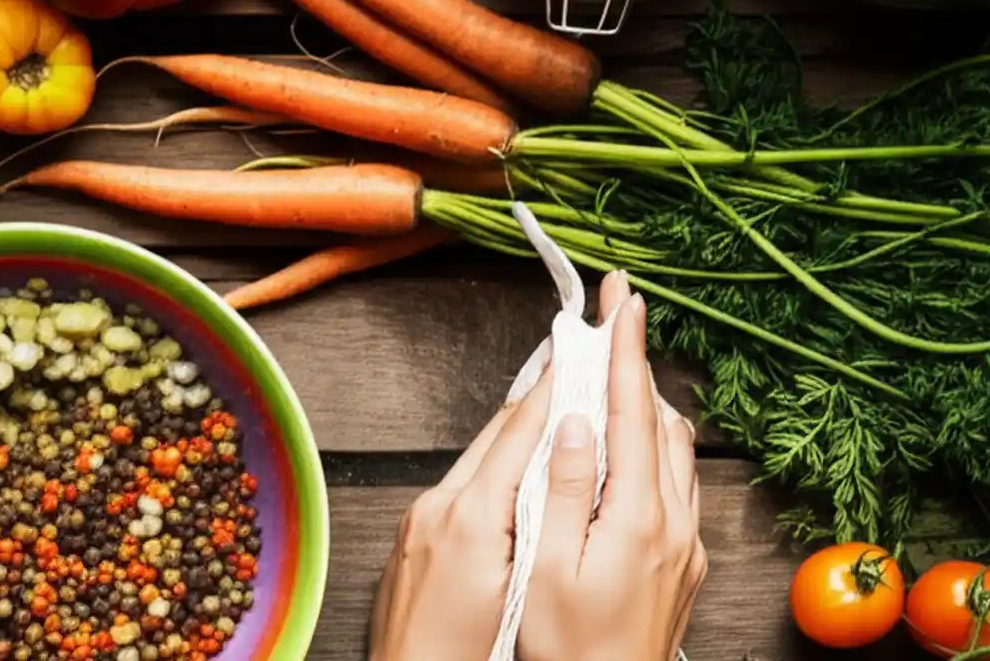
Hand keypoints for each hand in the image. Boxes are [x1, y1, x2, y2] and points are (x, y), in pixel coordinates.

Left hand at [369, 363, 553, 660]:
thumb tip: (560, 469)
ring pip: (478, 459)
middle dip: (536, 406)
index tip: (577, 357)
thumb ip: (537, 521)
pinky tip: (512, 477)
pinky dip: (491, 469)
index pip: (517, 435)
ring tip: (552, 418)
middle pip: (495, 438)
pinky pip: (460, 484)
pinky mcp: (412, 534)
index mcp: (469, 517)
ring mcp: (420, 518)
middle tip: (573, 375)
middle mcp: (437, 506)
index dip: (552, 393)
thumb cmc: (461, 654)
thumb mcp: (517, 587)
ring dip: (514, 437)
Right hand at [519, 271, 706, 660]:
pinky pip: (677, 483)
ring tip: (612, 379)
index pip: (634, 412)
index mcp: (637, 517)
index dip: (627, 350)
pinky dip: (654, 447)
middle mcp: (673, 522)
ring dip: (646, 406)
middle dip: (636, 366)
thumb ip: (563, 490)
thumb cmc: (569, 649)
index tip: (625, 300)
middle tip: (612, 323)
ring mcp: (686, 543)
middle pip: (660, 421)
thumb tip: (574, 424)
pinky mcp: (685, 562)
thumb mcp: (549, 569)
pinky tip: (629, 453)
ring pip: (674, 451)